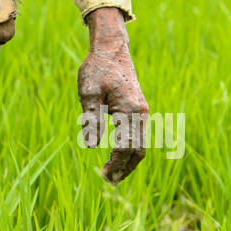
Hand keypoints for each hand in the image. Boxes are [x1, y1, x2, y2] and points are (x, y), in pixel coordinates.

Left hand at [79, 7, 148, 184]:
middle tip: (108, 181)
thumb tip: (92, 146)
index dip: (116, 164)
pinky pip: (139, 134)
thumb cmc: (97, 69)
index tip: (103, 175)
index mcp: (130, 109)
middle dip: (125, 168)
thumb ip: (91, 118)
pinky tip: (117, 155)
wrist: (111, 49)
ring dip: (129, 161)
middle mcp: (141, 112)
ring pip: (142, 144)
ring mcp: (142, 110)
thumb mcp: (88, 92)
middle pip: (139, 150)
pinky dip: (130, 149)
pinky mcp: (139, 108)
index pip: (126, 146)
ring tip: (112, 173)